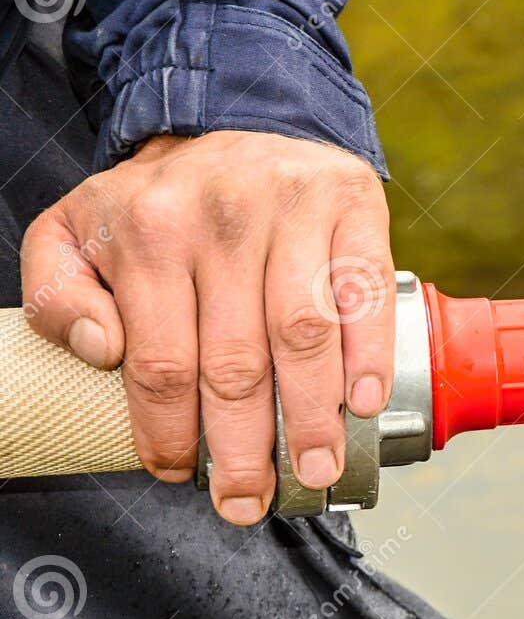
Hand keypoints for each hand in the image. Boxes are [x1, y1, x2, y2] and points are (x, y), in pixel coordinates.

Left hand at [20, 131, 394, 524]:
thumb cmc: (164, 201)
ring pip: (302, 333)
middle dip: (245, 447)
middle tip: (250, 499)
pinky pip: (364, 291)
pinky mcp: (350, 205)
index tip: (179, 473)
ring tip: (316, 468)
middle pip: (234, 360)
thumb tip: (105, 350)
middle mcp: (219, 217)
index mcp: (147, 232)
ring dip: (312, 415)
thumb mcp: (78, 231)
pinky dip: (368, 352)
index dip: (170, 431)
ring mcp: (291, 209)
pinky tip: (362, 400)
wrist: (243, 119)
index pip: (160, 360)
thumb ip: (61, 294)